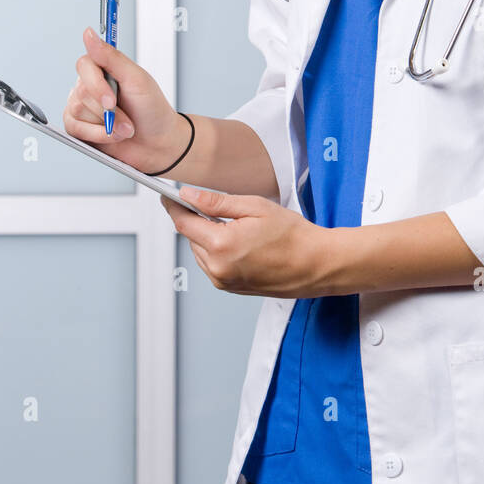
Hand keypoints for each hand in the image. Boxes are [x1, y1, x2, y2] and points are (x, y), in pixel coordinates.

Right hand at [63, 28, 185, 174]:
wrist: (159, 143)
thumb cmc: (152, 109)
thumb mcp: (136, 79)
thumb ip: (110, 56)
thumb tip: (88, 34)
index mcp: (104, 69)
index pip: (84, 65)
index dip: (96, 84)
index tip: (111, 100)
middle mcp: (90, 86)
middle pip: (82, 91)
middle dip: (108, 110)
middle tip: (127, 116)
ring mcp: (82, 107)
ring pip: (78, 111)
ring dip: (107, 125)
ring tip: (125, 127)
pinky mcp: (78, 128)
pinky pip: (75, 129)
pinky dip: (97, 135)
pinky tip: (112, 136)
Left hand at [161, 186, 331, 296]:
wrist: (315, 264)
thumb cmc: (292, 235)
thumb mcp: (254, 207)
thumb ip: (217, 202)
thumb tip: (189, 196)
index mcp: (222, 245)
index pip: (184, 223)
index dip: (173, 206)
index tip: (168, 196)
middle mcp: (218, 268)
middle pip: (191, 238)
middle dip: (196, 220)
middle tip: (214, 206)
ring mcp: (224, 281)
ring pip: (200, 252)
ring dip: (207, 236)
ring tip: (234, 226)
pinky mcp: (230, 287)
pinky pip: (212, 265)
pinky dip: (217, 250)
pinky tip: (238, 242)